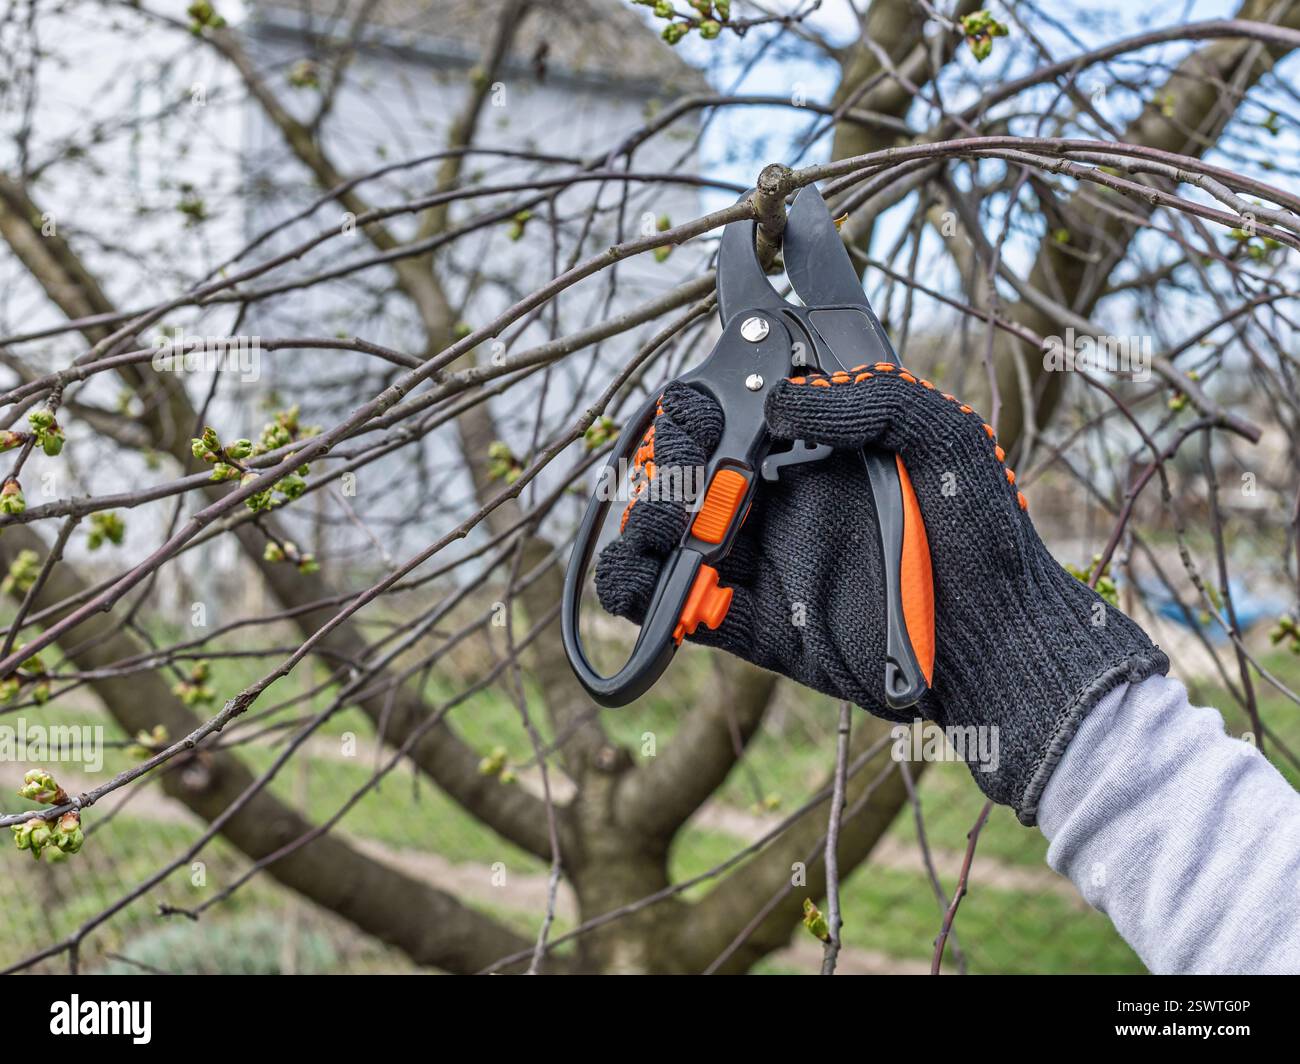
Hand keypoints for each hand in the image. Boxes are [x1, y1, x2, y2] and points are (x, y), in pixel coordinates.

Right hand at [595, 361, 1167, 823]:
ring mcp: (759, 562)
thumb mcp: (947, 437)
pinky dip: (639, 593)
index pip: (729, 409)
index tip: (701, 408)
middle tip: (691, 483)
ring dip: (644, 523)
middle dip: (667, 464)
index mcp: (811, 449)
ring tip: (671, 531)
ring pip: (666, 533)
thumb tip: (776, 398)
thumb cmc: (983, 531)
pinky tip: (645, 583)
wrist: (997, 642)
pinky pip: (676, 606)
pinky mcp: (753, 624)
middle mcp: (775, 500)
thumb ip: (873, 398)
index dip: (700, 402)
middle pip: (683, 468)